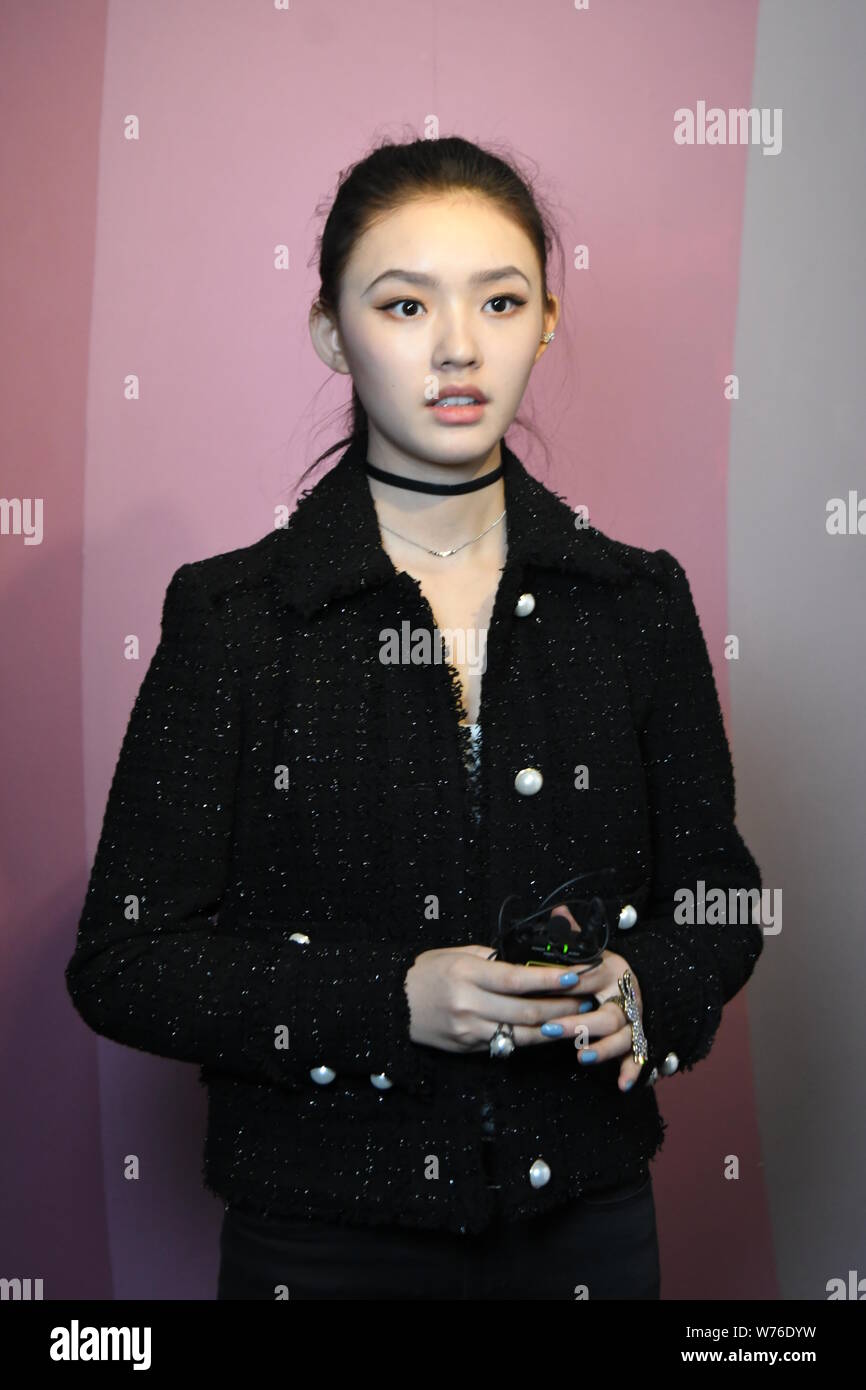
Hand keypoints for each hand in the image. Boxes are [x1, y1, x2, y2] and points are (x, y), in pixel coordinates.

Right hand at [405, 943, 601, 1054]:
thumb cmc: (428, 972)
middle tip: (587, 1000)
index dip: (549, 979)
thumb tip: (528, 962)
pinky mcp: (469, 1047)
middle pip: (526, 1010)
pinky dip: (531, 1038)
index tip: (575, 976)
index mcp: (466, 974)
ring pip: (522, 1034)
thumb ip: (493, 959)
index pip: (516, 979)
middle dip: (563, 1007)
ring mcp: (469, 1030)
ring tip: (579, 1019)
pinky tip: (549, 1032)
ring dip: (554, 1028)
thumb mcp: (457, 955)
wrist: (392, 1003)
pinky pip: (507, 1044)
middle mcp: (469, 1004)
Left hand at [540, 904, 645, 1092]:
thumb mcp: (592, 949)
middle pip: (607, 1013)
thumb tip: (557, 912)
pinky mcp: (640, 1038)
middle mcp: (627, 995)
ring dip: (604, 1048)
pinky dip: (633, 1070)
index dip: (566, 985)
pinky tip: (622, 1085)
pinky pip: (639, 1056)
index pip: (588, 977)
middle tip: (550, 1030)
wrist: (643, 980)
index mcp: (612, 970)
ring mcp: (635, 1018)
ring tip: (582, 1056)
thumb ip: (573, 935)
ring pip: (624, 1036)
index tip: (543, 991)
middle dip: (578, 1024)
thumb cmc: (604, 968)